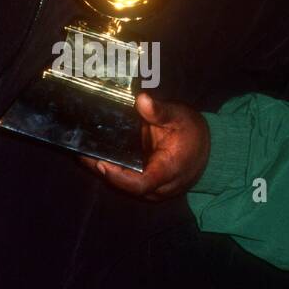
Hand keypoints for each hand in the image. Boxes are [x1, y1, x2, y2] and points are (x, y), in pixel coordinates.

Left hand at [80, 91, 210, 198]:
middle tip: (80, 151)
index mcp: (169, 170)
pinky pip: (127, 180)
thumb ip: (159, 111)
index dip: (119, 177)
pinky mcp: (148, 184)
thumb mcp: (179, 117)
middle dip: (102, 170)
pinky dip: (112, 169)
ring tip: (81, 151)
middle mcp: (160, 186)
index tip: (100, 163)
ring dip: (103, 170)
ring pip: (125, 185)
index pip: (141, 183)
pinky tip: (94, 154)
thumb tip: (142, 100)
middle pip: (127, 186)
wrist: (208, 148)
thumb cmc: (192, 132)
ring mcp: (154, 188)